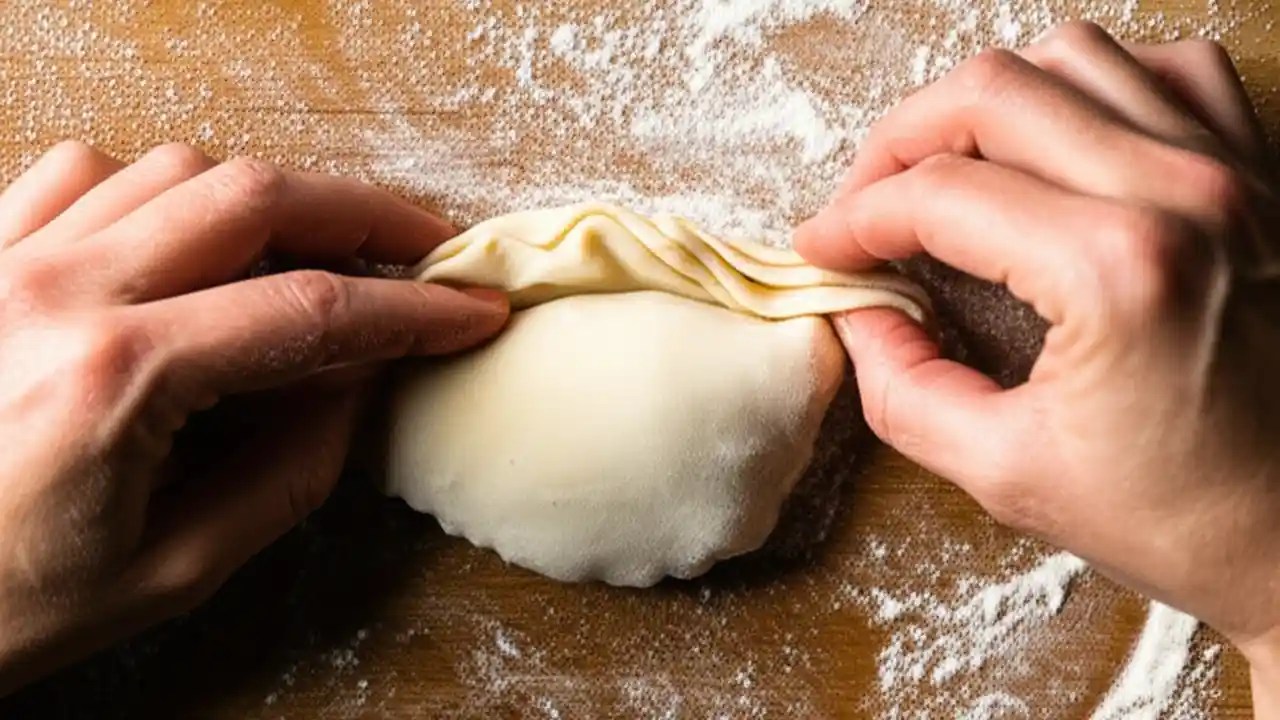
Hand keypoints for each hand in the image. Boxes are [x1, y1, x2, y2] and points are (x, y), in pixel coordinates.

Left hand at [0, 143, 507, 692]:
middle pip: (252, 198)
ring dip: (268, 200)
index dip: (413, 309)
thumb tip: (362, 378)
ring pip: (174, 167)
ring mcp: (4, 262)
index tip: (473, 311)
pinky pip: (82, 171)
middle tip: (423, 245)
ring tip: (315, 250)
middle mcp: (57, 293)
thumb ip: (291, 469)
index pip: (311, 311)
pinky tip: (189, 239)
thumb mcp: (175, 570)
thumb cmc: (5, 609)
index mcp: (115, 381)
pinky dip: (162, 188)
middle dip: (363, 213)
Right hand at [795, 22, 1279, 709]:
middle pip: (990, 94)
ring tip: (946, 168)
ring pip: (1069, 57)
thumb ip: (904, 389)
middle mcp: (1182, 193)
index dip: (856, 218)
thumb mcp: (1007, 472)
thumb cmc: (1184, 518)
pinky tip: (1056, 144)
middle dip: (897, 143)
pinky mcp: (1261, 173)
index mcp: (1115, 270)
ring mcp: (1232, 170)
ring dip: (983, 104)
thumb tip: (858, 314)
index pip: (939, 195)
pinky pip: (1166, 70)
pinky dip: (1090, 86)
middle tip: (865, 204)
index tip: (823, 248)